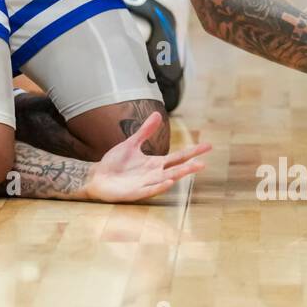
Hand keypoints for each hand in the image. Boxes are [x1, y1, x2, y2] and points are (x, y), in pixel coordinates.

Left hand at [84, 114, 210, 202]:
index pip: (178, 156)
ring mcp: (145, 184)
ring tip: (191, 170)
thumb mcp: (131, 144)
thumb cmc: (115, 163)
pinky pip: (150, 190)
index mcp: (155, 163)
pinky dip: (160, 186)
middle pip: (175, 169)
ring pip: (166, 180)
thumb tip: (158, 114)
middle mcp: (154, 174)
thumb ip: (145, 131)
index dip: (193, 151)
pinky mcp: (135, 192)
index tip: (208, 145)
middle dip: (189, 167)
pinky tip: (169, 181)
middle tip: (204, 163)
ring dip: (178, 175)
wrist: (97, 176)